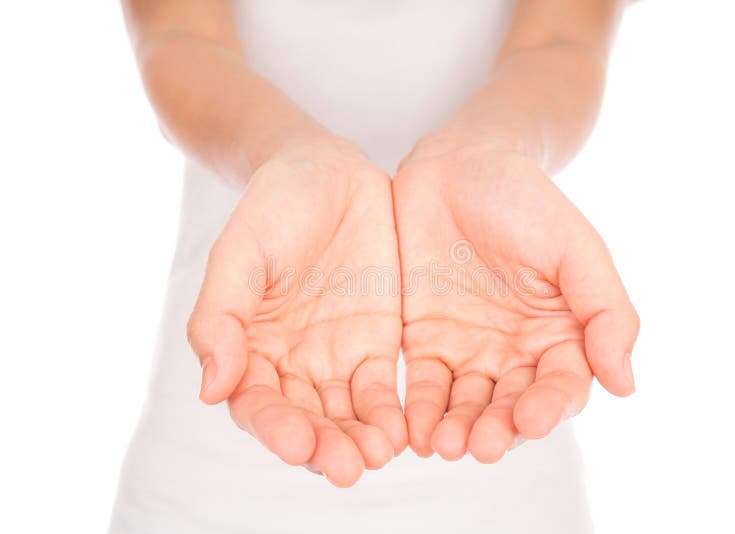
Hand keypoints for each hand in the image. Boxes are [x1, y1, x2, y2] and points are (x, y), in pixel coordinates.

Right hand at [187, 138, 405, 486]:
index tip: (297, 445)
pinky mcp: (376, 345)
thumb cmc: (272, 207)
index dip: (275, 427)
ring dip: (359, 439)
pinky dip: (390, 414)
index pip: (256, 402)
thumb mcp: (239, 251)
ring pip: (344, 414)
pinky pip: (382, 390)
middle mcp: (289, 363)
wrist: (326, 172)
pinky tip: (404, 432)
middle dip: (325, 446)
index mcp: (247, 346)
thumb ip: (220, 315)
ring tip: (379, 455)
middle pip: (304, 419)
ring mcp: (334, 357)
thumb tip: (211, 389)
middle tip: (349, 468)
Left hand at [392, 134, 638, 462]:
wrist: (456, 165)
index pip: (563, 385)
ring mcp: (469, 349)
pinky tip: (416, 431)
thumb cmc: (524, 200)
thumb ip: (605, 311)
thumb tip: (625, 383)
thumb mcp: (575, 246)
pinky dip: (422, 411)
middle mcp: (516, 350)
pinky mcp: (424, 341)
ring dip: (459, 430)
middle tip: (482, 446)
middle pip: (512, 406)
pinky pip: (424, 385)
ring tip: (445, 446)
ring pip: (467, 405)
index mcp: (560, 332)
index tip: (531, 420)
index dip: (550, 406)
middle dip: (499, 430)